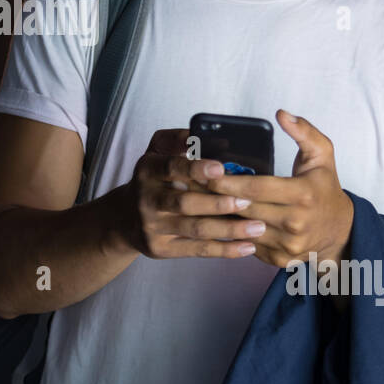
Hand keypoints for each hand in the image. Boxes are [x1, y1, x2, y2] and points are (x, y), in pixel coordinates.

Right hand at [113, 128, 266, 259]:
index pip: (170, 168)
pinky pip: (197, 250)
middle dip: (217, 203)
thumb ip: (177, 140)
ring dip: (229, 229)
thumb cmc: (152, 180)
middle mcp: (147, 199)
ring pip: (195, 229)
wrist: (124, 219)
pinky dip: (224, 250)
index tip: (221, 168)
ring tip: (258, 226)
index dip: (195, 169)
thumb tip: (204, 132)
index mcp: (147, 170)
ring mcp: (153, 227)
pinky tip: (248, 246)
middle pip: (184, 203)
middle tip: (247, 201)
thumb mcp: (156, 153)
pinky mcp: (161, 249)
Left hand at [203, 109, 353, 268]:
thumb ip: (304, 132)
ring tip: (193, 202)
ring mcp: (288, 244)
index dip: (229, 181)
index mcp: (304, 194)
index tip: (206, 173)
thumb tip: (282, 114)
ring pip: (242, 230)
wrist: (340, 231)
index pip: (257, 188)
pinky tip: (211, 221)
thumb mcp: (322, 155)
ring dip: (216, 217)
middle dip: (214, 197)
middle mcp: (296, 223)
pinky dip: (229, 234)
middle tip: (190, 185)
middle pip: (245, 209)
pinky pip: (247, 245)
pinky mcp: (280, 259)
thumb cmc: (325, 187)